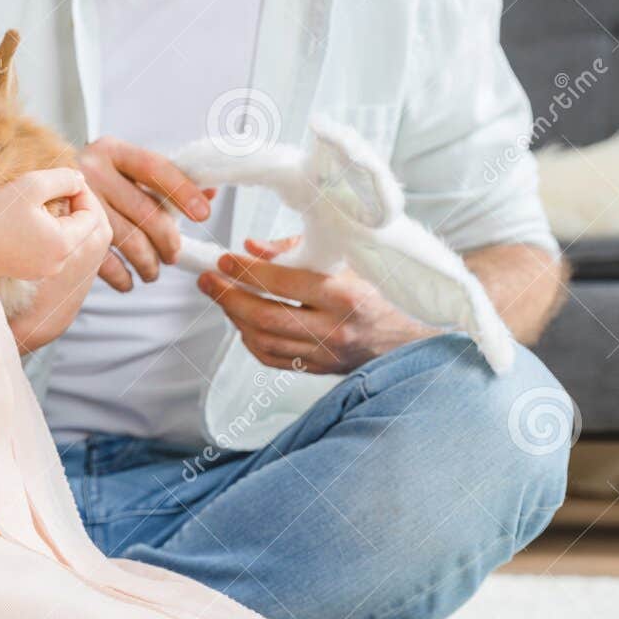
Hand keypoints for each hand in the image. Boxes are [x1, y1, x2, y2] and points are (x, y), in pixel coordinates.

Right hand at [7, 183, 113, 353]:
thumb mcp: (32, 185)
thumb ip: (63, 179)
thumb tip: (80, 180)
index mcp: (64, 244)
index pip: (92, 216)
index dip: (83, 193)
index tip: (64, 179)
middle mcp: (59, 263)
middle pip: (82, 230)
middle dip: (74, 206)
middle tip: (55, 187)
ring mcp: (44, 271)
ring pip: (66, 239)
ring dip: (60, 219)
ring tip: (40, 202)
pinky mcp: (29, 272)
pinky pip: (50, 250)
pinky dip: (47, 233)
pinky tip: (27, 219)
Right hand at [79, 136, 216, 290]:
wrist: (39, 188)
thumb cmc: (95, 181)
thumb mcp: (125, 170)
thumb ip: (166, 180)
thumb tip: (209, 194)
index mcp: (113, 151)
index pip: (155, 168)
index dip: (183, 192)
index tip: (203, 215)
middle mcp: (92, 172)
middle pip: (145, 211)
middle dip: (168, 240)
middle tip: (174, 255)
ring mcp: (77, 203)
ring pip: (128, 240)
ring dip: (148, 263)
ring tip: (153, 271)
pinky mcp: (64, 230)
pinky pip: (103, 261)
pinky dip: (121, 277)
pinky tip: (129, 280)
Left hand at [197, 235, 433, 374]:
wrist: (410, 338)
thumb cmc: (381, 293)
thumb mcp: (348, 261)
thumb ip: (298, 252)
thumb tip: (252, 248)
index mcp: (345, 295)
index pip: (285, 283)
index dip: (248, 271)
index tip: (225, 259)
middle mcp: (334, 329)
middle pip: (266, 317)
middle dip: (228, 297)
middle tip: (208, 280)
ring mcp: (324, 354)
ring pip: (264, 341)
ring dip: (235, 318)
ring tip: (221, 297)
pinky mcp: (317, 369)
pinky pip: (272, 359)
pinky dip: (250, 340)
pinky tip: (242, 322)